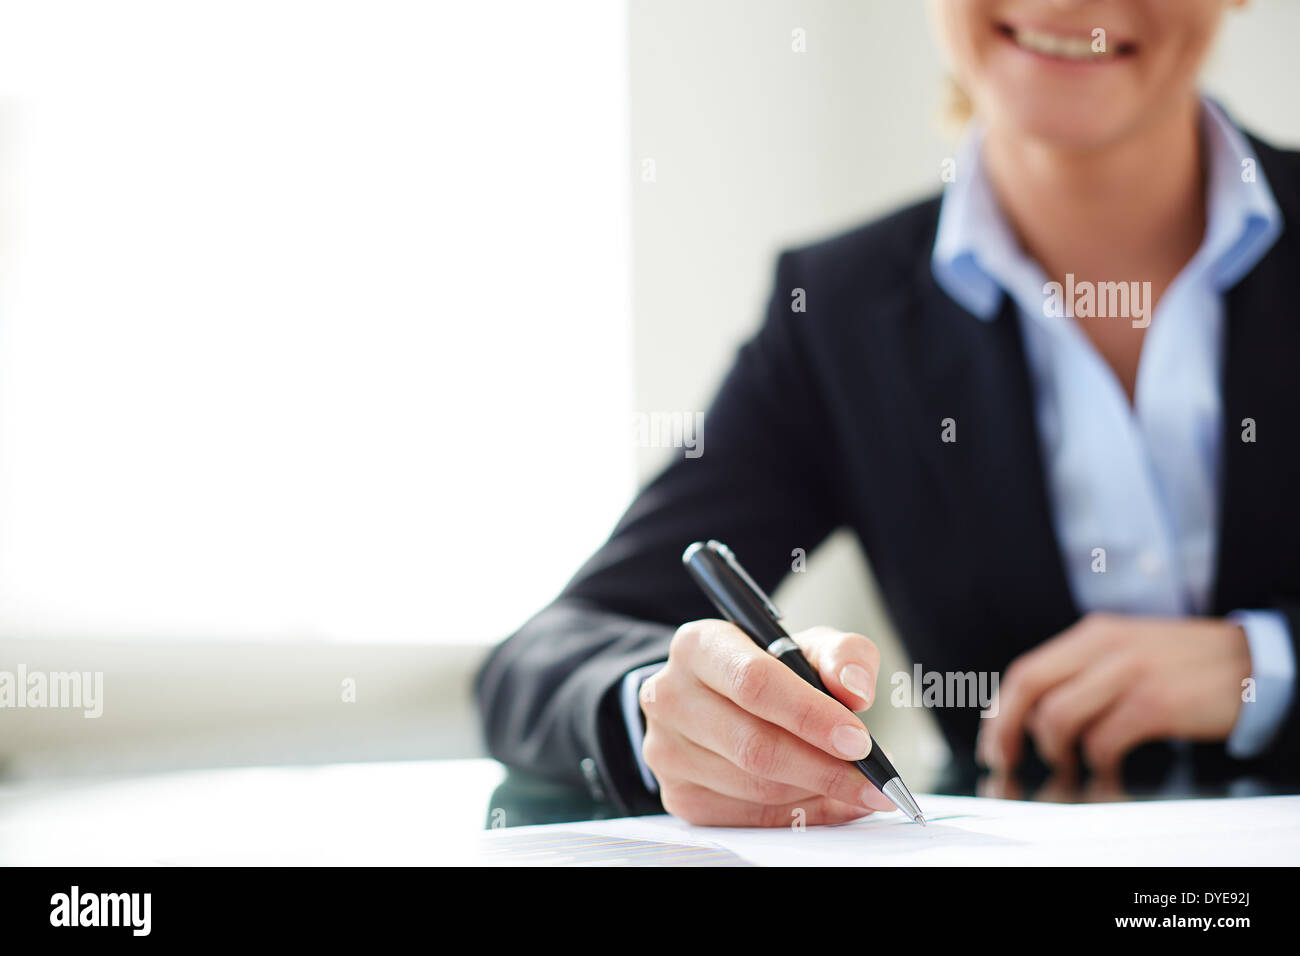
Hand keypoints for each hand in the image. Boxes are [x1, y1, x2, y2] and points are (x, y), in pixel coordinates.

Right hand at [640, 619, 895, 825]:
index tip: (859, 740)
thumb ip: (843, 656)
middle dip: (824, 768)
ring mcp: (667, 751)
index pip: (755, 683)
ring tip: (859, 788)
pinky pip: (748, 817)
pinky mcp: (679, 795)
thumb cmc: (767, 669)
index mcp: (698, 646)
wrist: (715, 698)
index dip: (810, 715)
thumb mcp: (807, 646)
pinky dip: (799, 814)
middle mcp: (669, 697)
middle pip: (754, 745)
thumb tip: (856, 692)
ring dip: (817, 793)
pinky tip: (828, 801)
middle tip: (874, 780)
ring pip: (754, 786)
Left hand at [976, 613, 1251, 775]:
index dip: (1001, 712)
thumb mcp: (1129, 651)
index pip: (1026, 671)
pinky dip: (1097, 769)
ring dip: (1057, 754)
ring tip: (1073, 770)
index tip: (995, 744)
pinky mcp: (1156, 702)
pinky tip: (1106, 778)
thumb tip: (1034, 715)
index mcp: (1093, 634)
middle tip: (1008, 764)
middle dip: (1008, 732)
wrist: (1256, 662)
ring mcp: (1130, 673)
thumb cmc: (1187, 666)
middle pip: (1029, 688)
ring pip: (1059, 718)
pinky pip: (1104, 743)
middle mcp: (1105, 646)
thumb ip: (1084, 673)